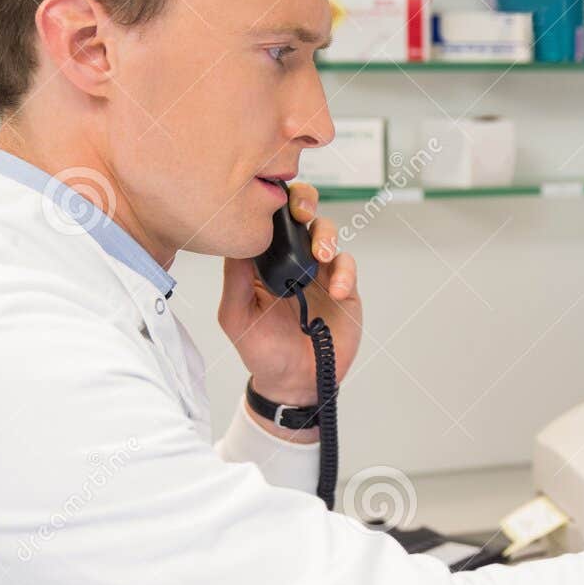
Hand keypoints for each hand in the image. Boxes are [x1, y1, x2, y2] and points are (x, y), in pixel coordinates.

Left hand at [218, 183, 362, 440]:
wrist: (296, 382)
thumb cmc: (263, 352)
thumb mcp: (236, 317)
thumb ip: (235, 279)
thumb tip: (237, 242)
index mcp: (264, 261)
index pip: (269, 221)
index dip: (272, 204)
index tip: (271, 202)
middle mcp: (293, 260)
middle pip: (303, 214)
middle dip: (304, 202)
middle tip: (302, 212)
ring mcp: (320, 273)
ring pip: (327, 234)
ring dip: (325, 237)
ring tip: (321, 255)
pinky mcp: (344, 289)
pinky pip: (348, 268)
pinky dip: (344, 273)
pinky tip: (336, 290)